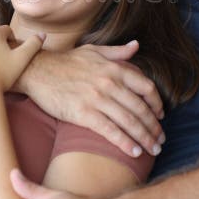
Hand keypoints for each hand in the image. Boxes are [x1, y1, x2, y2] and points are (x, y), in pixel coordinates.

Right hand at [16, 42, 164, 156]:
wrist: (37, 71)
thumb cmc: (65, 62)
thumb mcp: (93, 50)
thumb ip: (117, 52)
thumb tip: (136, 46)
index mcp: (114, 68)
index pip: (146, 87)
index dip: (157, 104)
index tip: (161, 115)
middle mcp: (109, 83)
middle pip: (140, 108)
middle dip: (154, 127)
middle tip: (161, 141)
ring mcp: (97, 99)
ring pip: (129, 122)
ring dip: (145, 138)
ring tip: (153, 150)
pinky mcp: (83, 114)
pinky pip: (110, 131)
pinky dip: (125, 143)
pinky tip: (134, 152)